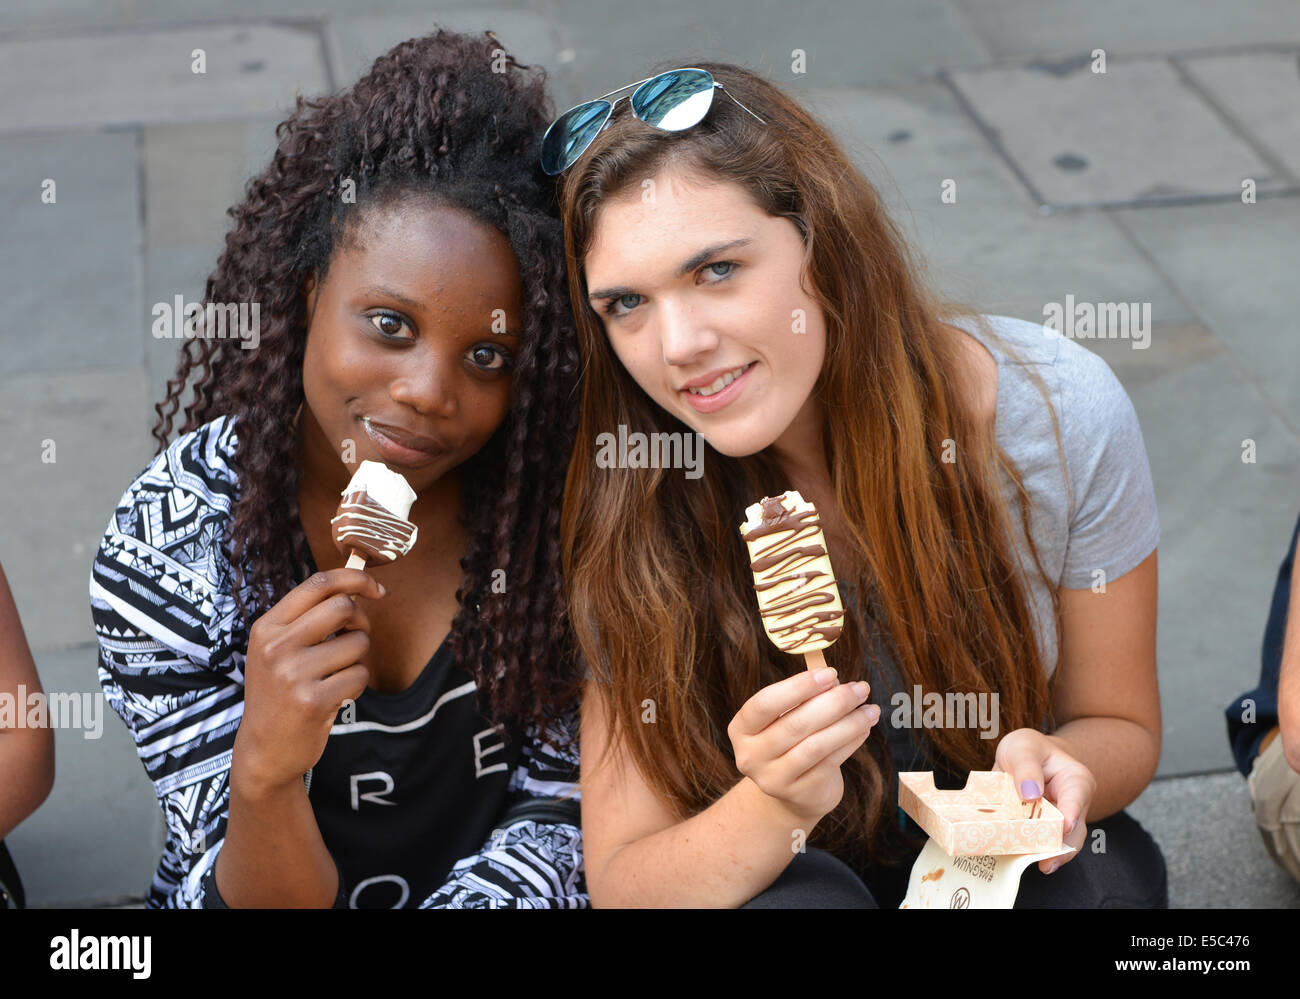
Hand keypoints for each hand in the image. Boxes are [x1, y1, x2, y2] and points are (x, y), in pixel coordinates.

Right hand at [234, 569, 384, 793]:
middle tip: (354, 639)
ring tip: (335, 676)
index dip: (356, 579)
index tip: (376, 589)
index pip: (319, 582)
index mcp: (267, 627)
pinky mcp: (313, 701)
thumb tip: (358, 587)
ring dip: (358, 659)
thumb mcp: (276, 650)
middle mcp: (276, 646)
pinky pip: (360, 675)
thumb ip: (307, 618)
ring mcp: (293, 674)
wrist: (264, 751)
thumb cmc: (279, 694)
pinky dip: (356, 685)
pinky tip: (335, 697)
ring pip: (357, 643)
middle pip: (343, 607)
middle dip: (360, 621)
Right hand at [727, 666, 880, 825]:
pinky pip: (830, 763)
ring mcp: (773, 779)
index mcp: (741, 728)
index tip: (831, 673)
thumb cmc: (791, 741)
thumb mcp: (787, 717)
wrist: (793, 791)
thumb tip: (835, 681)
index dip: (798, 687)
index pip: (765, 703)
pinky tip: (864, 728)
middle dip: (834, 702)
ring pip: (816, 746)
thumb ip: (804, 698)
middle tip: (860, 688)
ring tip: (870, 709)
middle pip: (795, 724)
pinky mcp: (799, 794)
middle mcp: (751, 756)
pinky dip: (851, 742)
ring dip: (849, 724)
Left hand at [994, 727, 1094, 873]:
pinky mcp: (1041, 832)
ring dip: (1044, 856)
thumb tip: (1030, 793)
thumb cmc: (1028, 750)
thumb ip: (1025, 765)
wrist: (1025, 758)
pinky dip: (1027, 852)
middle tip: (1046, 861)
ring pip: (1058, 845)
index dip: (1071, 813)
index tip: (1064, 825)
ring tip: (1032, 865)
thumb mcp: (1023, 746)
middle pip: (1073, 832)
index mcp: (1075, 780)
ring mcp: (1059, 823)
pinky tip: (1016, 858)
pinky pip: (1037, 846)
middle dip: (1060, 848)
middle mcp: (1073, 806)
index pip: (1077, 797)